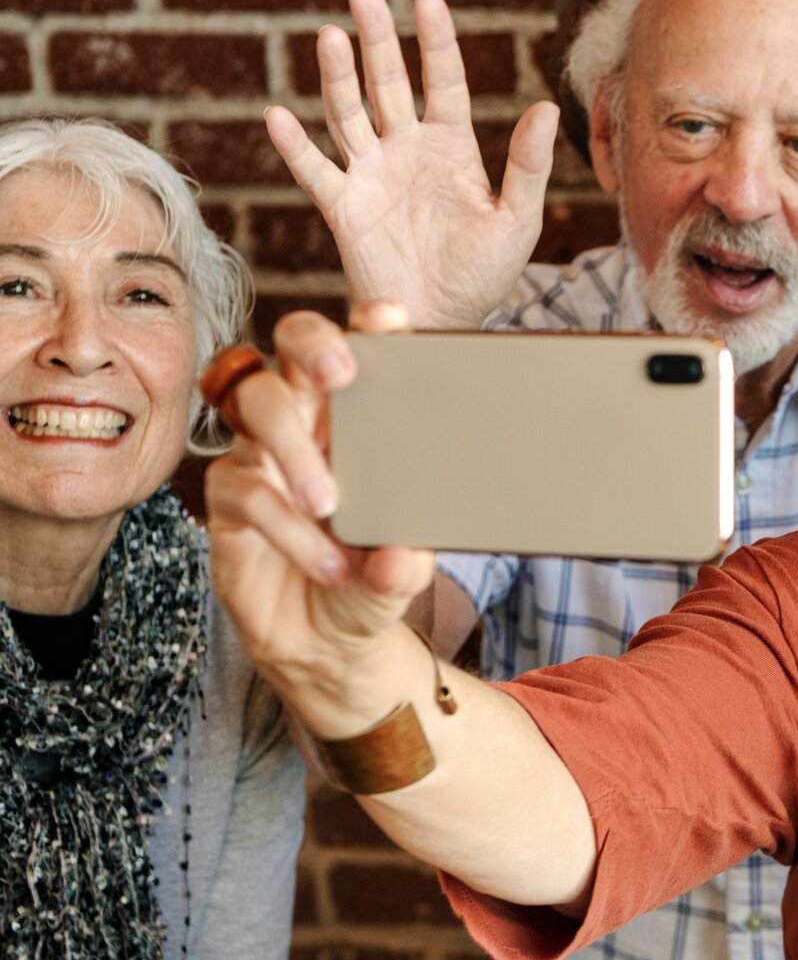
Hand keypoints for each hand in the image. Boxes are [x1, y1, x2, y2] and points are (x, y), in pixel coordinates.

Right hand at [206, 303, 436, 729]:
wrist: (329, 642)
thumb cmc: (374, 580)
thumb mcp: (406, 571)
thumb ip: (409, 562)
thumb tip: (404, 558)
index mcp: (361, 420)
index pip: (361, 354)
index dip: (369, 325)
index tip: (388, 317)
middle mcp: (306, 422)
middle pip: (289, 348)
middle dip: (312, 346)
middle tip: (341, 376)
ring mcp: (261, 455)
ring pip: (257, 404)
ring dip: (294, 447)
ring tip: (332, 505)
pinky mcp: (227, 500)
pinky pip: (246, 489)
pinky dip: (289, 529)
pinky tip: (331, 564)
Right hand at [265, 0, 557, 330]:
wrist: (444, 320)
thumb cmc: (485, 272)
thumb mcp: (518, 218)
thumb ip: (528, 165)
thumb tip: (547, 107)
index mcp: (452, 147)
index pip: (444, 82)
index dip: (436, 43)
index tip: (428, 1)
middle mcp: (407, 150)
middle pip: (389, 83)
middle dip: (378, 41)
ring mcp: (372, 174)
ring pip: (349, 113)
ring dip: (338, 77)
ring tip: (331, 37)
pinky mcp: (344, 207)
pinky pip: (315, 171)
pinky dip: (295, 146)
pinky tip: (278, 115)